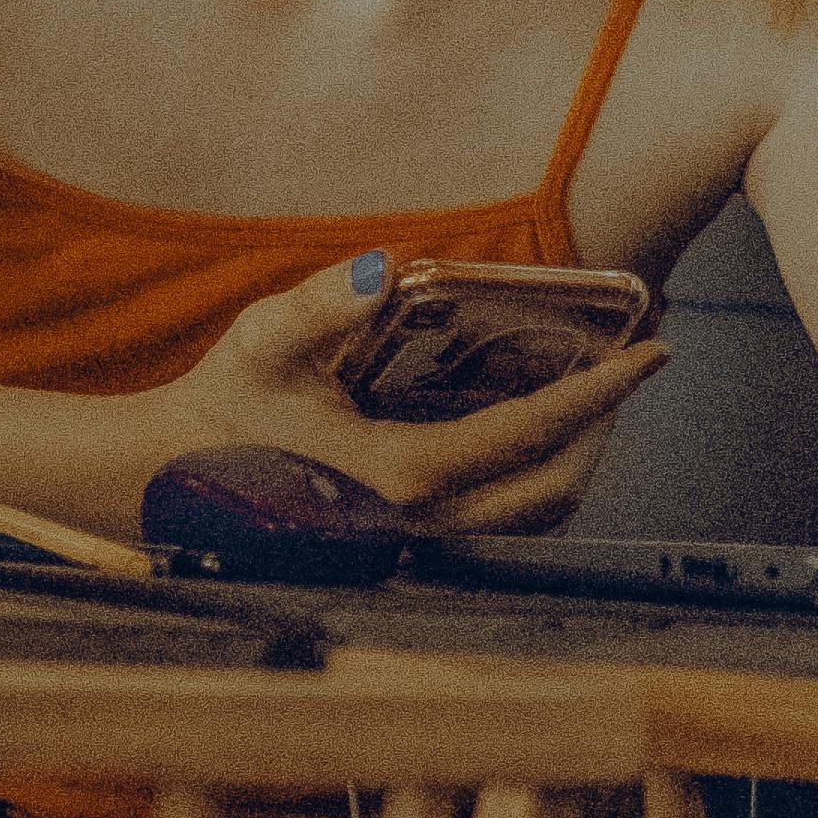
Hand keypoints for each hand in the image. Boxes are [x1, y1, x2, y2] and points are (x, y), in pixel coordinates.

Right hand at [148, 261, 665, 537]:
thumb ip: (322, 303)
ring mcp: (413, 546)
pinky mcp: (402, 547)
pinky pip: (494, 524)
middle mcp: (420, 525)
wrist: (163, 483)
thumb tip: (385, 269)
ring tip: (584, 400)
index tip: (654, 350)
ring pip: (529, 521)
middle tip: (622, 370)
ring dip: (570, 463)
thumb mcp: (264, 342)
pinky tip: (522, 432)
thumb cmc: (219, 406)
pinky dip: (528, 481)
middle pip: (554, 491)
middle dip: (602, 432)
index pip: (533, 434)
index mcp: (402, 476)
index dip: (604, 391)